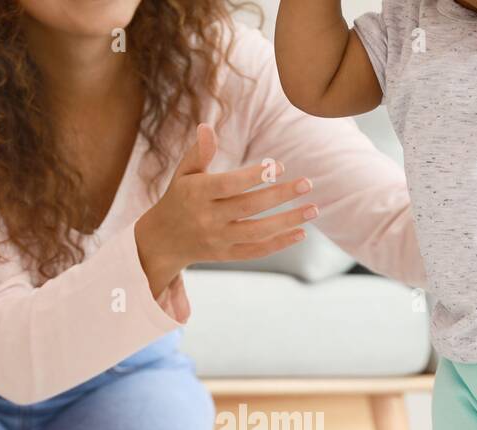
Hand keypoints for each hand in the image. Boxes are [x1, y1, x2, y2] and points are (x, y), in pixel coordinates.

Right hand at [135, 124, 316, 297]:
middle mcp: (208, 218)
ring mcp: (218, 239)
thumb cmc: (180, 198)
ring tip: (313, 209)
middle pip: (249, 207)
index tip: (279, 166)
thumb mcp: (184, 173)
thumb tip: (207, 127)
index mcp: (197, 194)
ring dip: (287, 222)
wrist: (163, 240)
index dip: (254, 176)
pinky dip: (279, 244)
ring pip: (257, 232)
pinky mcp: (226, 255)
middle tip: (307, 183)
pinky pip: (255, 251)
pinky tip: (301, 233)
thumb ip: (198, 152)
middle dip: (280, 196)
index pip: (229, 185)